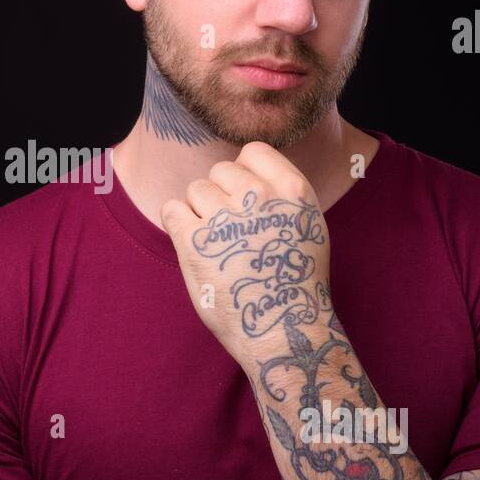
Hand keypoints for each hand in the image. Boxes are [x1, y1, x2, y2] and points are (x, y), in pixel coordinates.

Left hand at [160, 142, 334, 358]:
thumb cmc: (293, 281)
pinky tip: (195, 246)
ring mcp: (225, 218)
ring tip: (218, 245)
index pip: (253, 151)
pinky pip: (171, 209)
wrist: (282, 327)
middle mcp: (258, 197)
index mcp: (292, 189)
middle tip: (231, 231)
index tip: (244, 198)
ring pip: (195, 189)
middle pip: (219, 170)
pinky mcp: (194, 242)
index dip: (244, 172)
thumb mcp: (307, 225)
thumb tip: (248, 172)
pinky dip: (178, 225)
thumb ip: (280, 194)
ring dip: (199, 212)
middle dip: (220, 195)